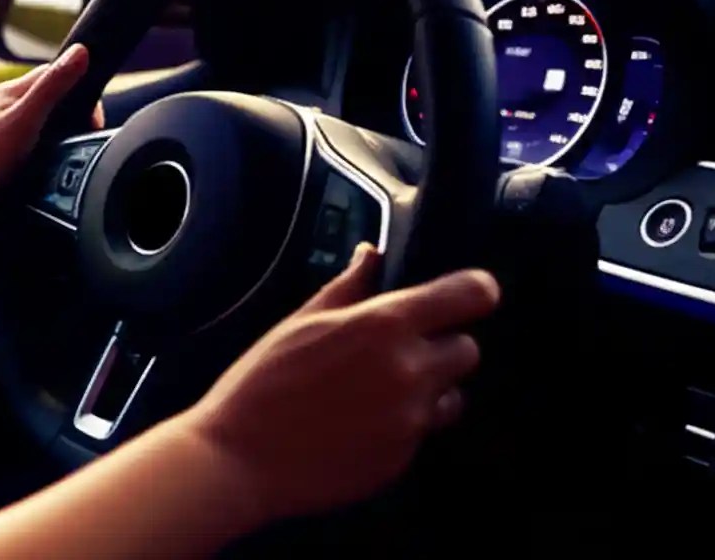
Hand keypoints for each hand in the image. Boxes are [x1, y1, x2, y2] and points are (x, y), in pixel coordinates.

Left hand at [0, 44, 101, 226]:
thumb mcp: (27, 117)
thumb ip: (55, 85)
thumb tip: (82, 50)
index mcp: (13, 92)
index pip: (56, 74)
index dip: (80, 90)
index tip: (92, 119)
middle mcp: (12, 110)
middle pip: (57, 101)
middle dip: (76, 117)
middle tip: (84, 140)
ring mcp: (13, 135)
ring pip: (53, 127)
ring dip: (67, 140)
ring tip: (71, 157)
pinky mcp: (14, 159)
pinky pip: (46, 151)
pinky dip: (57, 158)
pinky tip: (59, 170)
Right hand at [180, 244, 499, 522]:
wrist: (239, 460)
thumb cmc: (262, 385)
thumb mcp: (301, 321)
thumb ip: (349, 286)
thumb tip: (371, 255)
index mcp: (385, 324)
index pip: (470, 295)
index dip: (475, 291)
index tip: (469, 293)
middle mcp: (409, 371)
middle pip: (468, 349)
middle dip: (444, 345)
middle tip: (403, 349)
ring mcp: (410, 420)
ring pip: (453, 396)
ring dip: (431, 389)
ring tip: (380, 392)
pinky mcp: (403, 460)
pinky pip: (424, 433)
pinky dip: (404, 426)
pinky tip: (361, 423)